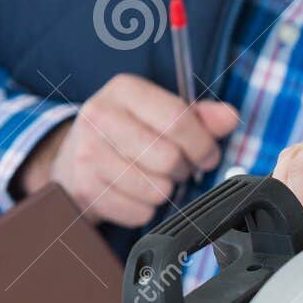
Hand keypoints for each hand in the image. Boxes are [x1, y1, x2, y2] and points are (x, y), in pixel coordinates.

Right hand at [15, 74, 238, 226]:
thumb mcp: (160, 114)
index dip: (203, 145)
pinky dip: (145, 209)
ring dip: (164, 190)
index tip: (207, 155)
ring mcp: (87, 153)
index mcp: (124, 90)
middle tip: (176, 168)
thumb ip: (199, 116)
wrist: (72, 160)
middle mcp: (100, 116)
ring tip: (153, 178)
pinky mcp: (84, 189)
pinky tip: (133, 193)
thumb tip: (230, 116)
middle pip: (169, 157)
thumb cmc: (126, 134)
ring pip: (156, 188)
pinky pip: (140, 212)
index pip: (178, 119)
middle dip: (183, 169)